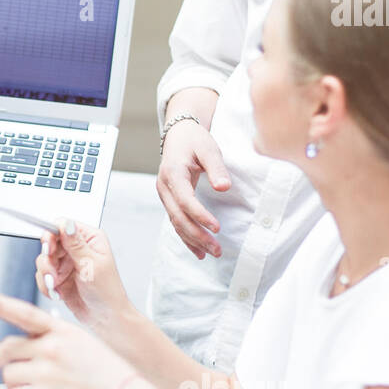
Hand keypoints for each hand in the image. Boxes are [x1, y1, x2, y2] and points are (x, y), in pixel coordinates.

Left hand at [0, 291, 161, 388]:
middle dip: (0, 359)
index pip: (24, 313)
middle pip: (7, 348)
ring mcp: (46, 372)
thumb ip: (55, 340)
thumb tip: (27, 347)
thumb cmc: (109, 377)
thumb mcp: (84, 344)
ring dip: (17, 384)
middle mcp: (52, 348)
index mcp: (62, 332)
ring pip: (8, 376)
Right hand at [34, 220, 134, 332]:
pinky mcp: (59, 277)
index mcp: (89, 239)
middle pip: (49, 243)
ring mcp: (66, 263)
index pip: (63, 226)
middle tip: (52, 274)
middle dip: (48, 261)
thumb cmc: (107, 292)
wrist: (105, 318)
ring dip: (47, 275)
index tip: (48, 248)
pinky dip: (47, 286)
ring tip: (56, 286)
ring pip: (43, 261)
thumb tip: (67, 224)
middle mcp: (77, 249)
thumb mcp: (91, 265)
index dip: (51, 235)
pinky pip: (42, 276)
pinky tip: (58, 293)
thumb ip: (75, 244)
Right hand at [156, 119, 230, 258]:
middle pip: (178, 217)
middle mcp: (164, 187)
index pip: (185, 200)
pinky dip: (187, 238)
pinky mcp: (169, 201)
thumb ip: (216, 168)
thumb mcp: (208, 148)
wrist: (178, 135)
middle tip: (217, 250)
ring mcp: (164, 195)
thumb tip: (224, 188)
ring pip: (176, 223)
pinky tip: (198, 251)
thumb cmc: (195, 141)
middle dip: (198, 235)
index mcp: (173, 173)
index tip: (217, 227)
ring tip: (213, 253)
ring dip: (193, 240)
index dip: (200, 215)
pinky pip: (176, 222)